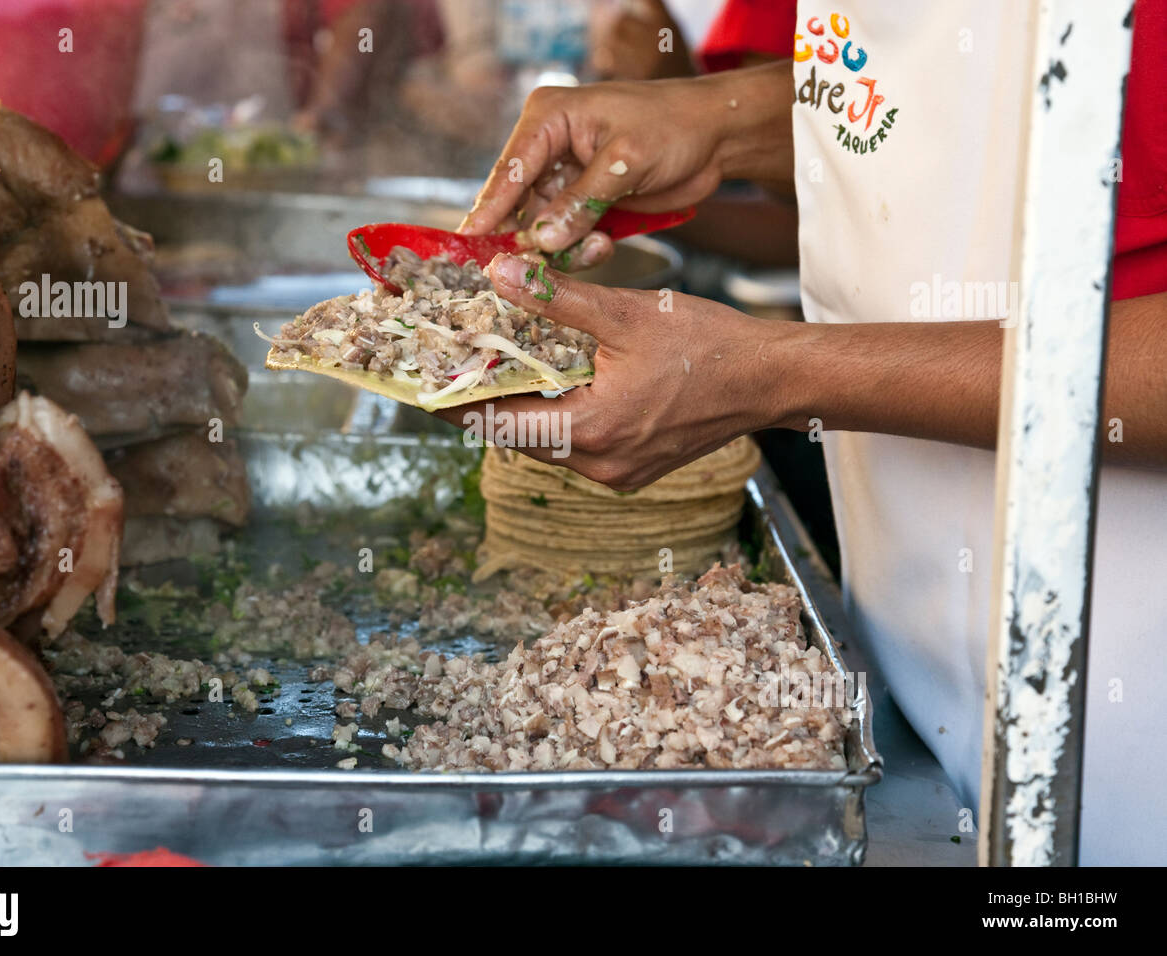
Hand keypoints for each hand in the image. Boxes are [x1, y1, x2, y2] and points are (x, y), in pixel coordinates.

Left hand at [434, 253, 801, 490]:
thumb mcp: (626, 313)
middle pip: (518, 437)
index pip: (499, 425)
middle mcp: (600, 465)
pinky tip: (554, 382)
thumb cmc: (708, 345)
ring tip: (498, 368)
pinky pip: (577, 446)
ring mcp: (618, 473)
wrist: (770, 380)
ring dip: (523, 409)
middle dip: (486, 403)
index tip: (421, 388)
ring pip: (547, 443)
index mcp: (593, 430)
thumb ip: (557, 299)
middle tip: (457, 367)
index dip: (456, 406)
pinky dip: (557, 417)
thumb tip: (499, 274)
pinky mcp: (633, 469)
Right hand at [457, 63, 792, 261]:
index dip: (489, 208)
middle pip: (518, 204)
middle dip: (529, 237)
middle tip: (533, 267)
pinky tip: (603, 244)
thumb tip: (542, 240)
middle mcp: (548, 147)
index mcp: (548, 118)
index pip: (509, 169)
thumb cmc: (673, 127)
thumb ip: (581, 202)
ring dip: (561, 248)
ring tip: (595, 247)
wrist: (716, 136)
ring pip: (542, 226)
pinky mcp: (584, 202)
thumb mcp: (626, 162)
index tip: (470, 241)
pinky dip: (579, 249)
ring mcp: (565, 178)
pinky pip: (566, 236)